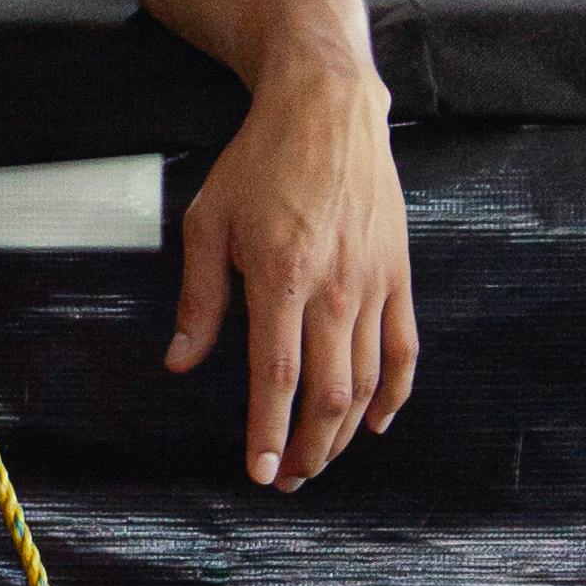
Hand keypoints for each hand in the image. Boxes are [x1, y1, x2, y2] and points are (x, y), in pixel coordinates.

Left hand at [163, 65, 416, 489]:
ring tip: (319, 460)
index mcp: (281, 275)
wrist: (328, 107)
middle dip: (309, 448)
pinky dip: (395, 393)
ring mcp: (374, 282)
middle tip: (288, 479)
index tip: (260, 472)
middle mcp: (335, 286)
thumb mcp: (208, 223)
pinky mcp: (399, 273)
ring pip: (369, 380)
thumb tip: (180, 364)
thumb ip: (199, 301)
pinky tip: (376, 423)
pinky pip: (405, 347)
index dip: (269, 432)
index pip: (276, 377)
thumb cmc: (259, 162)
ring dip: (344, 431)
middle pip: (329, 392)